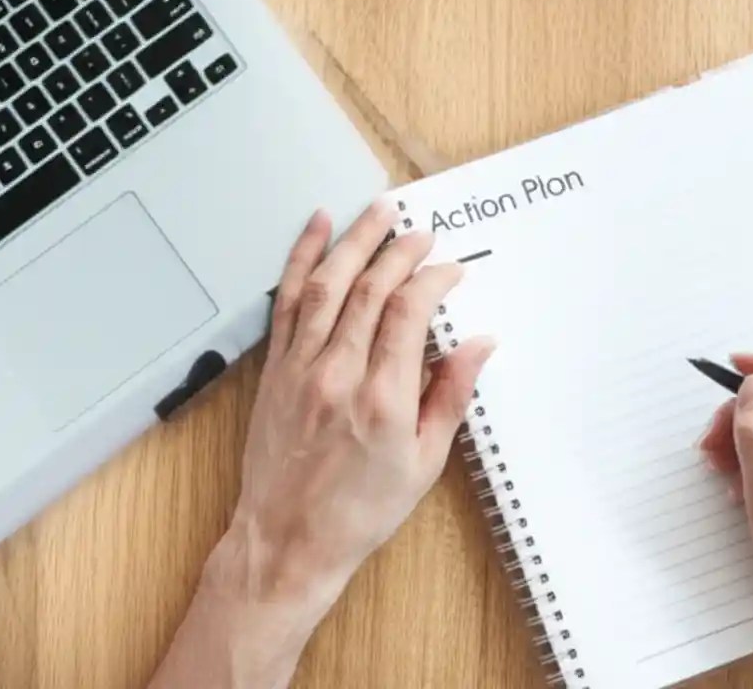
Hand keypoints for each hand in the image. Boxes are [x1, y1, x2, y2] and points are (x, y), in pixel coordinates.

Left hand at [150, 205, 492, 688]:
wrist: (287, 541)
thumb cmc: (357, 511)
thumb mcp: (423, 463)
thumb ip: (450, 396)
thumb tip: (477, 345)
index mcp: (382, 399)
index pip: (409, 313)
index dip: (432, 280)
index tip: (449, 272)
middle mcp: (337, 375)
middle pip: (369, 288)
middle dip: (398, 250)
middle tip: (420, 231)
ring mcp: (300, 368)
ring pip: (326, 285)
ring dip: (353, 241)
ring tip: (376, 211)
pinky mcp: (274, 370)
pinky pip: (287, 302)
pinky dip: (300, 261)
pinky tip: (314, 232)